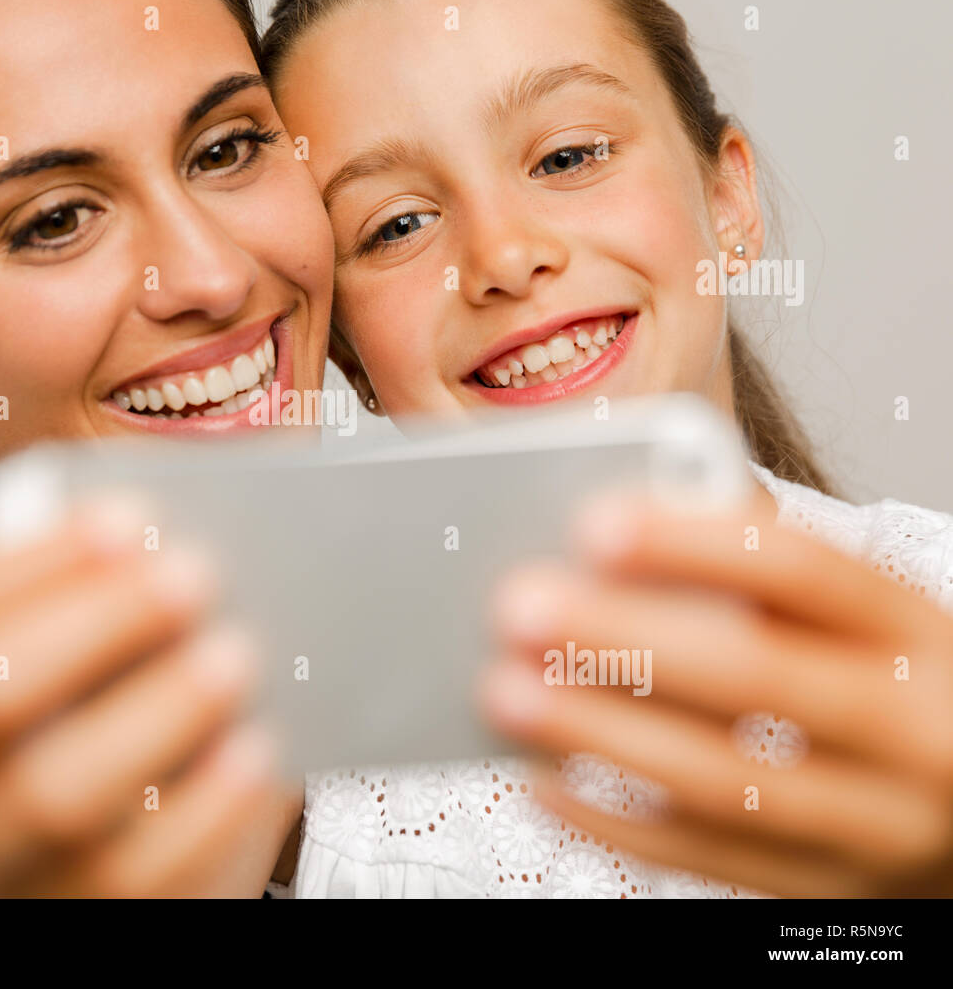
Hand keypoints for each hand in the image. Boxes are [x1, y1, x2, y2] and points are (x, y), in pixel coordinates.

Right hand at [0, 496, 298, 896]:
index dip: (33, 560)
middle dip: (97, 621)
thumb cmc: (69, 727)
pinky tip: (258, 747)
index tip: (130, 518)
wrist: (63, 873)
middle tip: (196, 574)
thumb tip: (173, 527)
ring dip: (154, 712)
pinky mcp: (80, 913)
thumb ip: (76, 586)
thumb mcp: (48, 650)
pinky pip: (135, 870)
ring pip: (50, 793)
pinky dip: (204, 806)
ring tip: (237, 654)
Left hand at [479, 489, 952, 896]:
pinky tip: (541, 780)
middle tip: (516, 608)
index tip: (592, 524)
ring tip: (504, 691)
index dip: (693, 544)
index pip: (801, 570)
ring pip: (723, 781)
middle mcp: (911, 728)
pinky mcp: (827, 890)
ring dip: (600, 734)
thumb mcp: (861, 620)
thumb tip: (616, 536)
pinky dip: (613, 823)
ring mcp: (875, 823)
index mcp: (913, 631)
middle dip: (625, 639)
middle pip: (754, 673)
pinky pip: (707, 859)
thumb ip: (760, 573)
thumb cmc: (886, 684)